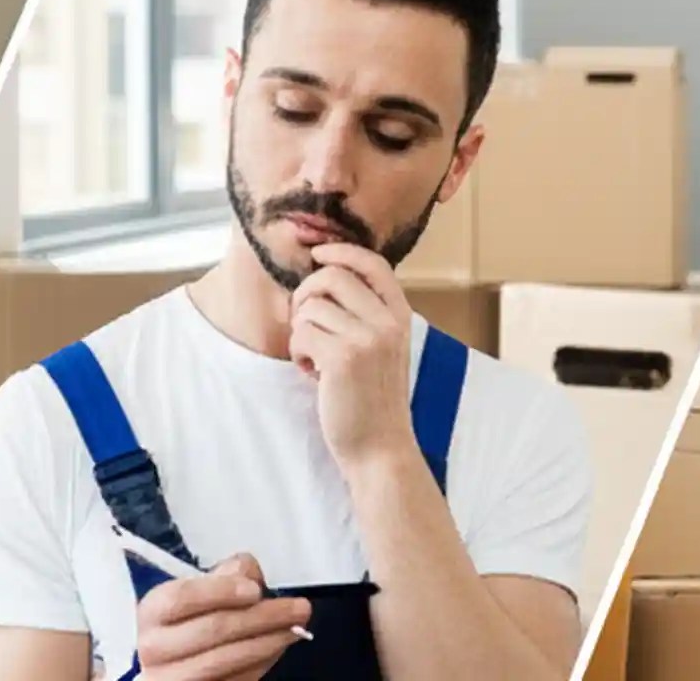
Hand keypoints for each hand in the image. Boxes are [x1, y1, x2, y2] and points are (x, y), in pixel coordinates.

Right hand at [135, 554, 311, 680]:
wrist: (170, 661)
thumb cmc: (186, 620)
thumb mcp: (196, 591)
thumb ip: (223, 575)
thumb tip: (248, 570)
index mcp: (152, 611)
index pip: (182, 598)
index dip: (220, 592)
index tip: (255, 590)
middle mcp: (153, 647)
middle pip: (211, 630)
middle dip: (262, 618)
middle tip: (299, 609)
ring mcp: (169, 678)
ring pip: (223, 661)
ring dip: (268, 643)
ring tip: (295, 629)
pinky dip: (260, 665)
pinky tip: (277, 648)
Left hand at [289, 243, 414, 467]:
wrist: (380, 449)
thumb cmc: (373, 400)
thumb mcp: (383, 348)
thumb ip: (366, 314)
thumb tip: (324, 276)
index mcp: (400, 316)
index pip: (372, 263)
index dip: (341, 251)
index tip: (318, 254)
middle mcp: (388, 322)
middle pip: (332, 277)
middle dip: (306, 294)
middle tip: (305, 322)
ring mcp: (368, 339)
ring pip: (310, 307)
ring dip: (302, 332)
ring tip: (315, 359)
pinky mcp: (343, 359)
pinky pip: (301, 334)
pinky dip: (299, 353)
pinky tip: (312, 373)